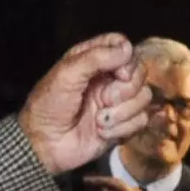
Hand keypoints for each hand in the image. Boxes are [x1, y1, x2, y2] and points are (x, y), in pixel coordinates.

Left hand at [16, 34, 149, 174]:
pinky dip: (122, 128)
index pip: (122, 46)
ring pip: (143, 98)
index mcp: (92, 60)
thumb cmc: (49, 105)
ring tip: (98, 120)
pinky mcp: (123, 125)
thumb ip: (96, 58)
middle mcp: (108, 78)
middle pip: (139, 72)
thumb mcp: (67, 74)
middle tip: (104, 100)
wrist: (46, 144)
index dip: (126, 59)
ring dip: (121, 113)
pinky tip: (101, 132)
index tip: (119, 73)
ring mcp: (117, 102)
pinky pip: (141, 120)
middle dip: (125, 90)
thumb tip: (127, 48)